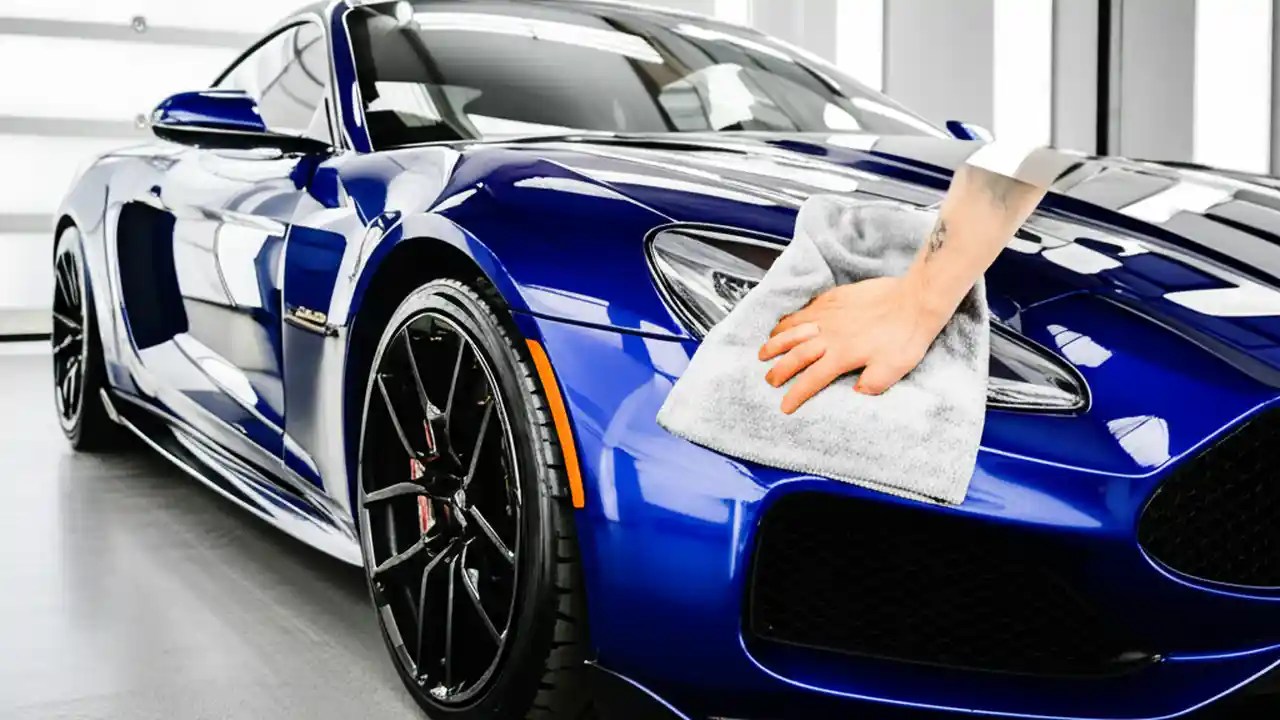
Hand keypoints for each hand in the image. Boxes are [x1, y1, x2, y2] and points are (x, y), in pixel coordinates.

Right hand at [759, 275, 950, 413]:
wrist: (915, 300)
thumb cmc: (906, 337)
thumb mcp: (894, 370)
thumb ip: (871, 385)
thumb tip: (854, 391)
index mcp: (841, 356)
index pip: (811, 379)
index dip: (795, 395)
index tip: (784, 406)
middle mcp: (829, 335)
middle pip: (795, 354)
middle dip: (779, 369)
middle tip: (768, 379)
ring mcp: (830, 314)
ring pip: (794, 328)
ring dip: (777, 341)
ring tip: (764, 350)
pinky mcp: (836, 298)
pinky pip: (807, 308)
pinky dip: (792, 317)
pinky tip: (787, 321)